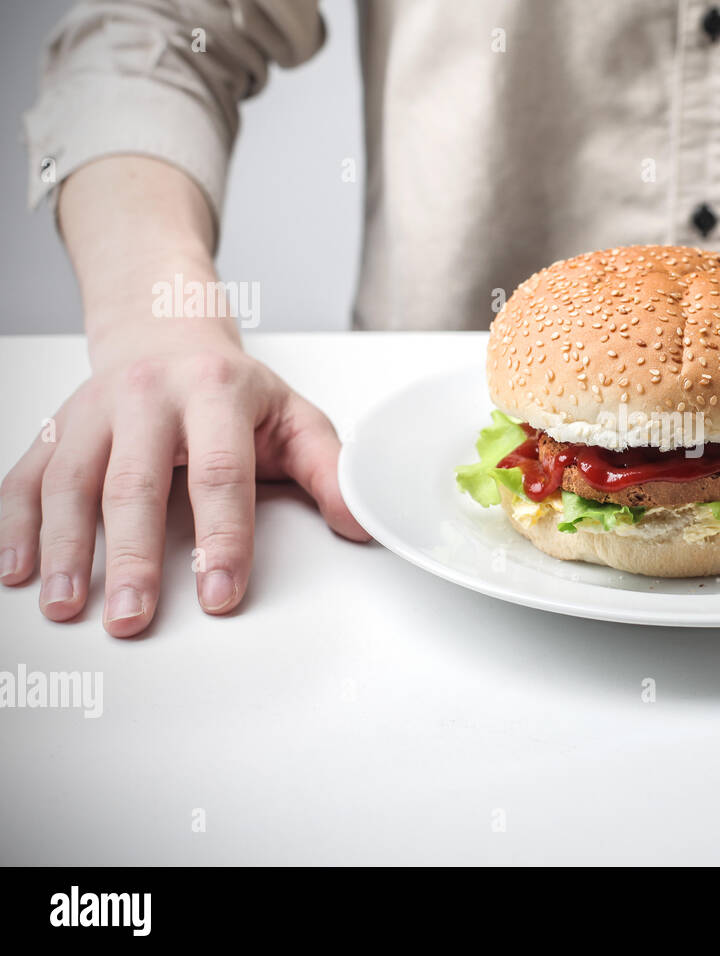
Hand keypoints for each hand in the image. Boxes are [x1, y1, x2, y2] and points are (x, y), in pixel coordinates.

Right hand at [0, 321, 368, 636]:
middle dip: (134, 556)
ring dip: (66, 548)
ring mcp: (94, 412)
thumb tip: (361, 524)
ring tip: (66, 605)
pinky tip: (15, 571)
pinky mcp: (56, 430)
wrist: (168, 335)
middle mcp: (148, 397)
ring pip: (70, 482)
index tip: (220, 593)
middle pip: (135, 483)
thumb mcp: (294, 417)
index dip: (222, 537)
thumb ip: (329, 470)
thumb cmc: (235, 392)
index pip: (220, 472)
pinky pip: (25, 478)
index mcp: (216, 393)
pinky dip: (13, 527)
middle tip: (134, 616)